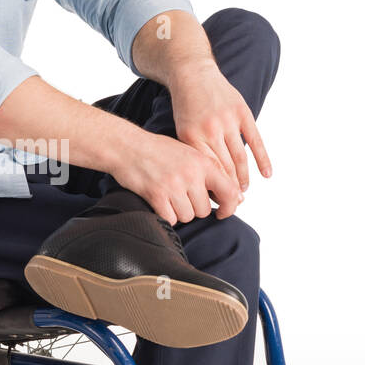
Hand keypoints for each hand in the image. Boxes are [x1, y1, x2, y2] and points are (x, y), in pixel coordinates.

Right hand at [114, 131, 242, 225]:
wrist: (127, 146)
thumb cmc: (158, 150)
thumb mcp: (190, 153)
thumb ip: (212, 173)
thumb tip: (238, 197)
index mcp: (203, 162)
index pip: (229, 191)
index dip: (229, 207)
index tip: (222, 212)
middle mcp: (191, 174)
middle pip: (204, 210)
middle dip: (194, 208)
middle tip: (182, 197)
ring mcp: (173, 185)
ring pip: (188, 216)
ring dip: (179, 212)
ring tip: (169, 197)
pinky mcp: (156, 195)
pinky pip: (170, 219)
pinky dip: (166, 215)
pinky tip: (161, 203)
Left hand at [168, 60, 271, 193]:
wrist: (193, 74)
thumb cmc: (186, 108)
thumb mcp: (181, 132)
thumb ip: (195, 154)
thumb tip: (207, 183)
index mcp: (192, 137)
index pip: (207, 171)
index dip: (215, 189)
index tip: (220, 203)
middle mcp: (210, 129)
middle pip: (225, 167)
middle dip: (230, 188)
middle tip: (234, 203)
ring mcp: (227, 120)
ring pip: (239, 157)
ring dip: (244, 178)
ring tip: (244, 191)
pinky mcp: (242, 112)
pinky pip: (255, 140)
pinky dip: (263, 159)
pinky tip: (267, 175)